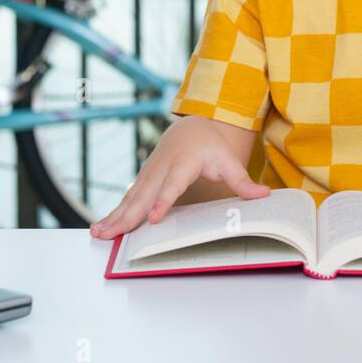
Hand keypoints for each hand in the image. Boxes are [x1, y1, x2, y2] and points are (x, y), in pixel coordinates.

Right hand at [89, 116, 268, 239]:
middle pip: (143, 195)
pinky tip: (100, 229)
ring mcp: (148, 175)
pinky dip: (113, 214)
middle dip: (127, 216)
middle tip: (112, 234)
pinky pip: (126, 200)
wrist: (191, 128)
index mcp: (183, 163)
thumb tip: (264, 195)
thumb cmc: (210, 147)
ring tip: (98, 234)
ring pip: (130, 199)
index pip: (172, 184)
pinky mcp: (142, 182)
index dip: (164, 200)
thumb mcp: (228, 161)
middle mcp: (161, 169)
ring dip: (113, 217)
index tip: (155, 217)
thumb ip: (243, 181)